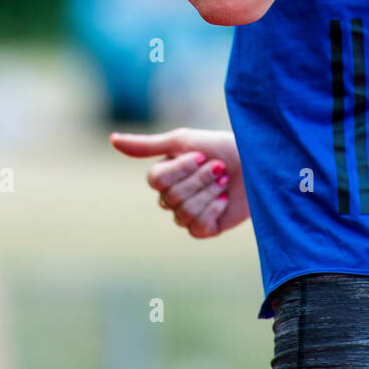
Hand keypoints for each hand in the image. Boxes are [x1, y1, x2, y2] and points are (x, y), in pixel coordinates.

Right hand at [110, 128, 249, 237]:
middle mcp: (172, 196)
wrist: (257, 162)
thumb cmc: (221, 146)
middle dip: (200, 179)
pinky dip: (213, 209)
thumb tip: (110, 139)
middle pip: (171, 196)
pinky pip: (197, 226)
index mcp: (164, 175)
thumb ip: (146, 145)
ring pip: (183, 212)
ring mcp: (187, 214)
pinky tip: (224, 199)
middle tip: (220, 167)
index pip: (156, 180)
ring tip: (224, 180)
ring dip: (209, 192)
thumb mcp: (183, 140)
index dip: (180, 169)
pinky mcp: (205, 229)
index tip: (201, 154)